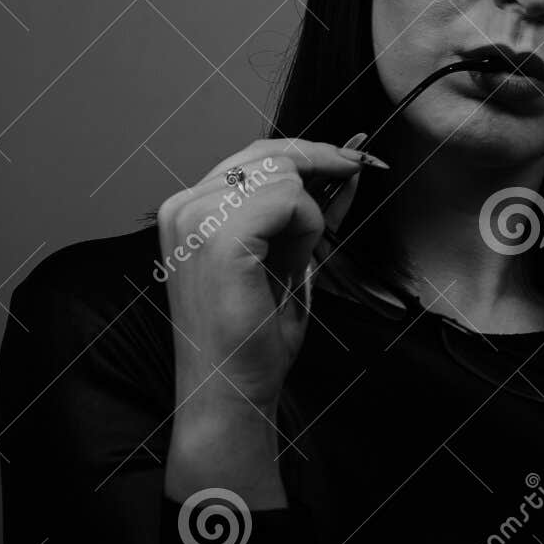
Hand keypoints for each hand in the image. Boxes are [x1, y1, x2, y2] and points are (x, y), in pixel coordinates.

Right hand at [158, 134, 375, 505]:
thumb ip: (310, 212)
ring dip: (310, 211)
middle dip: (322, 161)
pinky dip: (308, 225)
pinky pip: (288, 199)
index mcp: (189, 210)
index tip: (352, 157)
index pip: (254, 157)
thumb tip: (348, 171)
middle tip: (360, 169)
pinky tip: (297, 258)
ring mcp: (195, 218)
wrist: (231, 390)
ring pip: (281, 172)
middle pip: (268, 153)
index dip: (308, 153)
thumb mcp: (288, 258)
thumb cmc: (253, 336)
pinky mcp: (219, 236)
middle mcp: (183, 206)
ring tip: (301, 255)